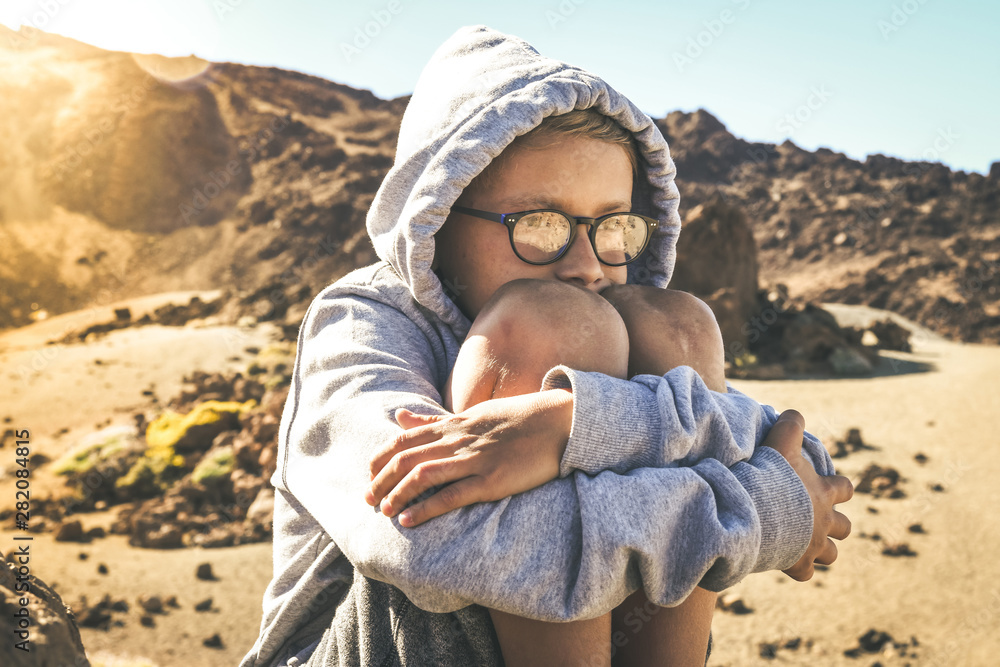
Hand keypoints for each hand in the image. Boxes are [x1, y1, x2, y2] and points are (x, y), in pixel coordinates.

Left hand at [364, 389, 573, 526]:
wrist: (560, 422)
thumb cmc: (519, 419)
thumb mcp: (473, 413)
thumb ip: (435, 420)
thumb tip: (400, 416)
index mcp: (454, 424)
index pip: (404, 438)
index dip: (381, 457)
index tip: (370, 474)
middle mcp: (459, 440)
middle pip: (406, 459)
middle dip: (381, 480)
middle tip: (368, 499)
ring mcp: (475, 460)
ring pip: (422, 476)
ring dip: (396, 495)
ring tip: (383, 511)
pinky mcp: (492, 481)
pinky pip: (451, 496)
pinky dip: (426, 509)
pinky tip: (409, 520)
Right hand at [763, 410, 853, 580]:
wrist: (761, 511)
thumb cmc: (772, 477)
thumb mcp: (782, 442)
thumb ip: (791, 424)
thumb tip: (795, 412)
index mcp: (825, 493)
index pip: (845, 489)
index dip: (840, 488)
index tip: (831, 487)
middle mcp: (826, 521)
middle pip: (845, 527)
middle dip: (836, 525)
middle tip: (818, 520)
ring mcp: (815, 545)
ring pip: (831, 554)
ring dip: (823, 550)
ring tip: (807, 545)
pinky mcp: (800, 564)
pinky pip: (806, 574)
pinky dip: (801, 570)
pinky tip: (789, 564)